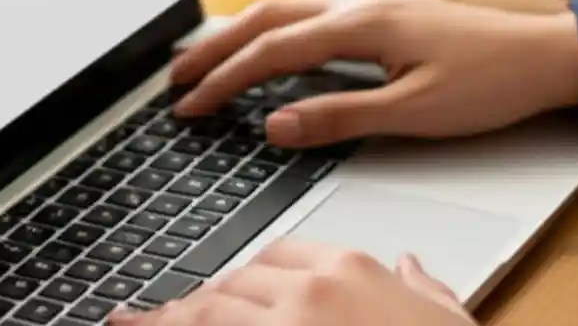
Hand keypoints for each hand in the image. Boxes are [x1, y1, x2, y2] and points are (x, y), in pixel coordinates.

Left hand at [108, 239, 476, 325]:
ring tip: (125, 323)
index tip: (224, 296)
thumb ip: (425, 290)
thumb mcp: (452, 323)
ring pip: (204, 312)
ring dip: (165, 319)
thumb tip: (411, 266)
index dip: (244, 281)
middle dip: (198, 303)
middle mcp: (309, 294)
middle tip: (159, 316)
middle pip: (232, 283)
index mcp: (351, 272)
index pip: (277, 257)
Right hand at [171, 0, 577, 146]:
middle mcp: (359, 2)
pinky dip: (273, 32)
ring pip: (285, 10)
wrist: (548, 55)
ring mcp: (370, 1)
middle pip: (265, 17)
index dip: (225, 80)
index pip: (272, 51)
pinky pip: (309, 14)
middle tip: (175, 78)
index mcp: (363, 24)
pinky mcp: (382, 10)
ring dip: (240, 36)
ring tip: (206, 63)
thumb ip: (341, 117)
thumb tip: (277, 124)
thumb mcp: (416, 113)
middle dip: (214, 47)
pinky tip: (268, 50)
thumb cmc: (491, 82)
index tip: (190, 105)